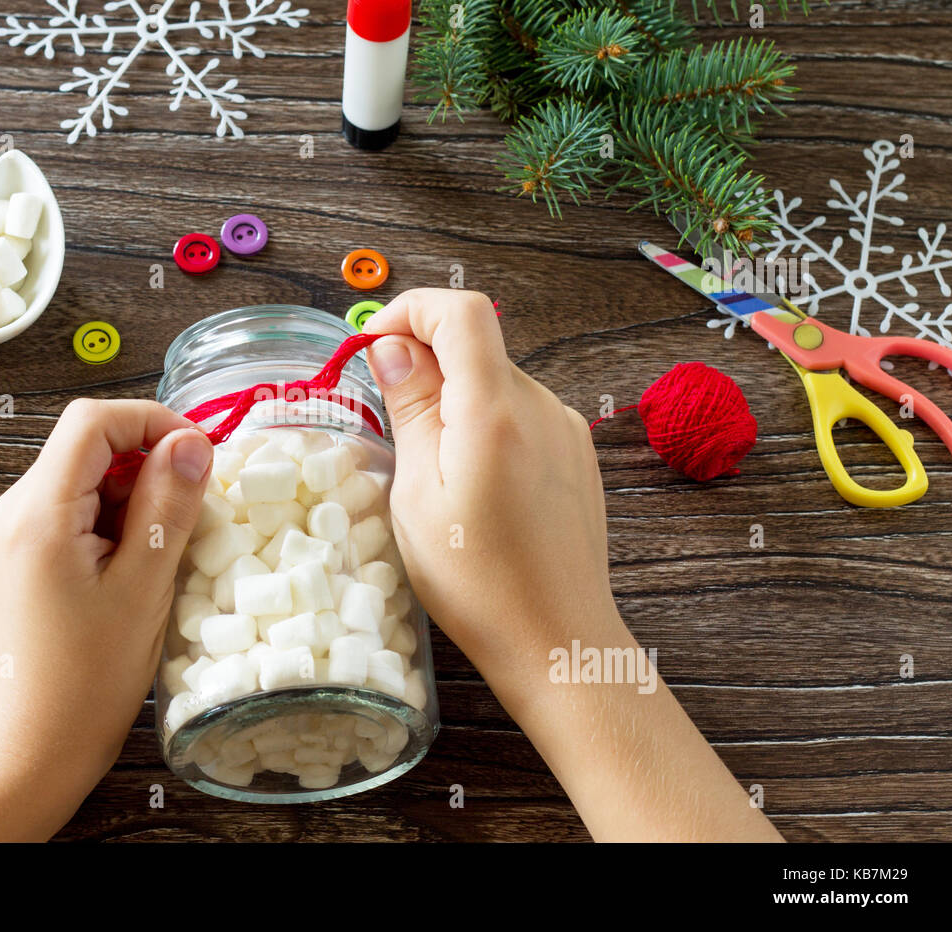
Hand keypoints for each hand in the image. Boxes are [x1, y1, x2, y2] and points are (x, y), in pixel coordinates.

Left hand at [0, 399, 212, 840]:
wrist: (29, 750)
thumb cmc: (86, 680)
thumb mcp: (143, 586)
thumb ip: (168, 505)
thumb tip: (192, 442)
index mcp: (37, 511)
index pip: (93, 421)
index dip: (153, 422)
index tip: (201, 456)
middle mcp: (14, 511)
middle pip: (88, 446)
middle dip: (149, 462)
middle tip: (196, 509)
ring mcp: (13, 535)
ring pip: (85, 479)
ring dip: (137, 496)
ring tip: (171, 548)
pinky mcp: (22, 559)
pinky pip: (75, 513)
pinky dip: (116, 522)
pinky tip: (142, 566)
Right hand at [361, 288, 619, 683]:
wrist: (557, 639)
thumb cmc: (478, 582)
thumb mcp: (418, 495)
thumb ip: (411, 409)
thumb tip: (393, 345)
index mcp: (495, 411)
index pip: (461, 311)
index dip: (410, 310)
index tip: (375, 346)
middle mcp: (541, 406)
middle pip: (476, 346)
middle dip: (424, 365)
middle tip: (391, 423)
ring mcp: (566, 428)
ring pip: (495, 382)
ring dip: (455, 401)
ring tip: (434, 472)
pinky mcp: (576, 453)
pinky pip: (520, 414)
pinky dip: (485, 426)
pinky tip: (475, 486)